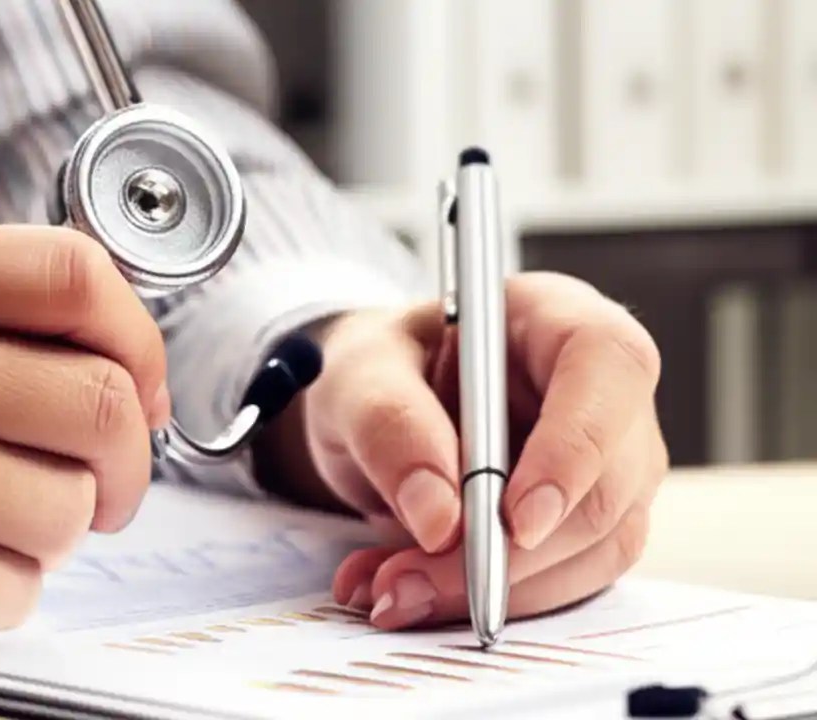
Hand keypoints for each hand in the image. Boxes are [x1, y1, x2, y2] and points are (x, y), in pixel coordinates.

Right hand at [0, 225, 167, 647]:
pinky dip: (2, 584)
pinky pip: (21, 587)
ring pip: (72, 507)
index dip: (138, 337)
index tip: (139, 386)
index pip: (75, 275)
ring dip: (55, 526)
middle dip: (126, 459)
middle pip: (103, 402)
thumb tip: (122, 360)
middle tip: (100, 481)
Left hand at [304, 272, 665, 628]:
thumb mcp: (356, 375)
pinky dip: (490, 600)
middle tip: (411, 578)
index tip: (514, 522)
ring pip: (594, 549)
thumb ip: (390, 425)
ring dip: (496, 589)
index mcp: (558, 317)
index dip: (574, 450)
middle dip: (512, 551)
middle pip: (608, 482)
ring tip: (393, 587)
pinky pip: (564, 581)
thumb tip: (439, 517)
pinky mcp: (588, 525)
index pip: (609, 366)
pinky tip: (416, 591)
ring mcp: (608, 464)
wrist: (374, 412)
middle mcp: (603, 392)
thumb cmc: (380, 371)